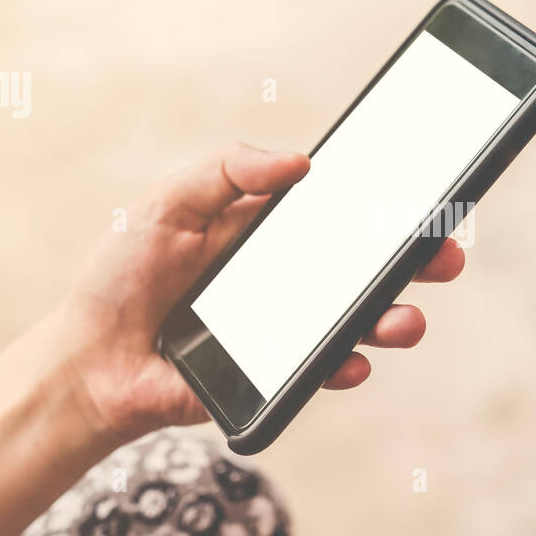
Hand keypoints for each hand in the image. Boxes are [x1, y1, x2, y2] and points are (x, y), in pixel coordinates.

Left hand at [57, 143, 465, 438]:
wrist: (90, 360)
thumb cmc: (124, 273)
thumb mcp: (168, 204)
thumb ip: (228, 170)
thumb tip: (303, 161)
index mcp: (270, 228)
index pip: (342, 211)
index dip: (386, 204)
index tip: (426, 197)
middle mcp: (290, 276)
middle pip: (368, 266)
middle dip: (415, 262)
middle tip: (445, 257)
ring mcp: (288, 327)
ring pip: (358, 320)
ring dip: (393, 319)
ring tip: (406, 319)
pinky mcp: (275, 374)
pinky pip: (324, 370)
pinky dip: (345, 366)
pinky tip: (351, 361)